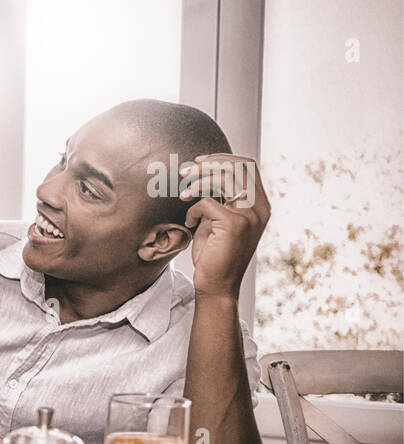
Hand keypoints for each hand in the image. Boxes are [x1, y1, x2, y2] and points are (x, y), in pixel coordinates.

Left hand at [178, 153, 271, 300]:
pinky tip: (190, 223)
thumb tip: (205, 173)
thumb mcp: (219, 220)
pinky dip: (193, 209)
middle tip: (185, 172)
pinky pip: (207, 203)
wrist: (216, 285)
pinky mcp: (235, 225)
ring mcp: (250, 216)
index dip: (223, 158)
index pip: (248, 165)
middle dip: (208, 164)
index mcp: (260, 205)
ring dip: (198, 182)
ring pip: (224, 178)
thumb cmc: (215, 253)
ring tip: (183, 194)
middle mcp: (260, 208)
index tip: (199, 161)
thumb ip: (220, 198)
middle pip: (238, 166)